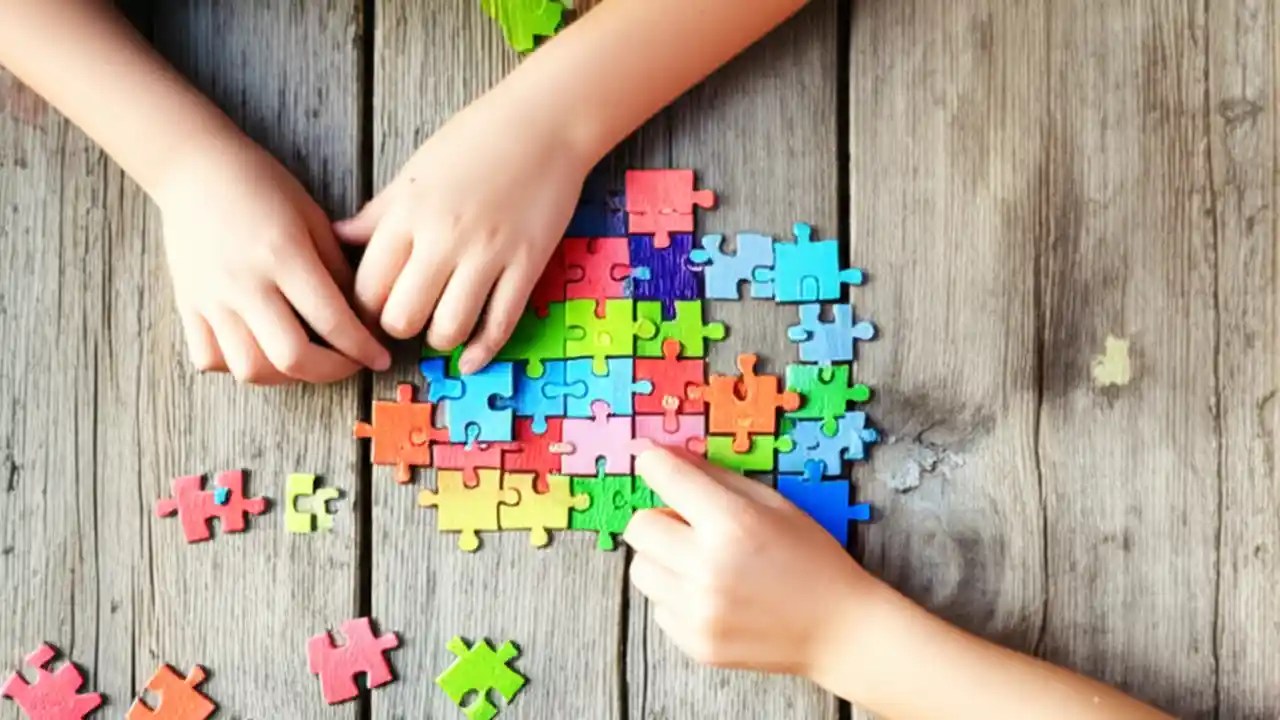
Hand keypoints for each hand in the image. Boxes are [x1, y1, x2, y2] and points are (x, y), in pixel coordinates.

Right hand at [156, 135, 389, 383]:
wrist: (193, 168)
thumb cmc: (260, 185)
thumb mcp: (312, 217)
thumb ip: (337, 268)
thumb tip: (361, 315)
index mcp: (283, 255)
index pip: (332, 321)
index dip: (363, 348)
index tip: (380, 357)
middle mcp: (244, 283)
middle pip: (291, 358)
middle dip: (330, 373)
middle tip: (349, 364)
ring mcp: (210, 299)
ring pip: (249, 369)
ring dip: (286, 377)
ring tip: (307, 361)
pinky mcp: (187, 305)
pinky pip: (210, 359)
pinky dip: (238, 366)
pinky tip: (260, 350)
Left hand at [333, 94, 589, 374]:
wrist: (545, 124)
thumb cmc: (476, 140)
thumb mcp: (415, 171)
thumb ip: (378, 212)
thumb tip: (338, 238)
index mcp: (407, 213)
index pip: (367, 287)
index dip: (364, 310)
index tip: (374, 311)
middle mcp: (443, 238)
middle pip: (401, 317)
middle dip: (399, 329)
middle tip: (409, 321)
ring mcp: (488, 254)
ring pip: (448, 329)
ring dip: (440, 339)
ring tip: (442, 327)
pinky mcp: (527, 266)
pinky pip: (500, 325)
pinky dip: (482, 351)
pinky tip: (472, 359)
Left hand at [624, 447, 885, 679]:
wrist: (840, 629)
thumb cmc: (811, 558)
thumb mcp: (772, 503)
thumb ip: (715, 477)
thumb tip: (662, 454)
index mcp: (732, 523)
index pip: (663, 476)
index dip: (655, 464)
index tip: (657, 466)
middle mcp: (708, 567)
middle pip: (639, 527)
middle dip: (659, 518)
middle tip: (688, 524)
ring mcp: (699, 611)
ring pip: (640, 569)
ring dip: (663, 559)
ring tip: (700, 564)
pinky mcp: (696, 643)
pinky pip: (658, 607)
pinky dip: (677, 596)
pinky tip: (713, 596)